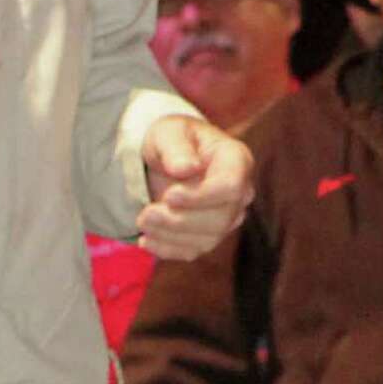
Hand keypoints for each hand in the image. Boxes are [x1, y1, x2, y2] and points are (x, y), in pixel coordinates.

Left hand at [138, 115, 254, 260]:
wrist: (165, 159)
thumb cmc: (172, 139)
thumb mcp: (169, 133)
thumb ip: (176, 148)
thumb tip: (187, 169)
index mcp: (237, 159)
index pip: (231, 186)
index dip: (202, 197)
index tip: (169, 196)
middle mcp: (240, 191)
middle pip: (221, 218)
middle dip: (180, 220)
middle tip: (145, 214)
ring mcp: (228, 216)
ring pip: (208, 239)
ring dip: (170, 236)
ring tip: (141, 222)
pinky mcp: (210, 234)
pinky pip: (194, 250)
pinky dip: (168, 249)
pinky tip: (146, 239)